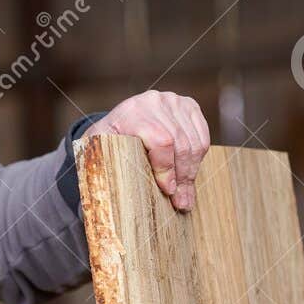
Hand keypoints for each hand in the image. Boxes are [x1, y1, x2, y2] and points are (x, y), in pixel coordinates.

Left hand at [90, 90, 209, 210]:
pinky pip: (202, 136)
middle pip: (181, 144)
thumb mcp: (101, 153)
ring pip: (194, 142)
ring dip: (192, 172)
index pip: (161, 141)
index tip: (168, 190)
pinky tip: (189, 173)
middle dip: (182, 177)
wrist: (119, 121)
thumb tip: (121, 198)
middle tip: (181, 202)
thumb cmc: (108, 143)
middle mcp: (154, 102)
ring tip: (186, 193)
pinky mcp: (188, 105)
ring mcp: (174, 101)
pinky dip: (199, 158)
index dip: (166, 169)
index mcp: (132, 112)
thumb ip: (111, 167)